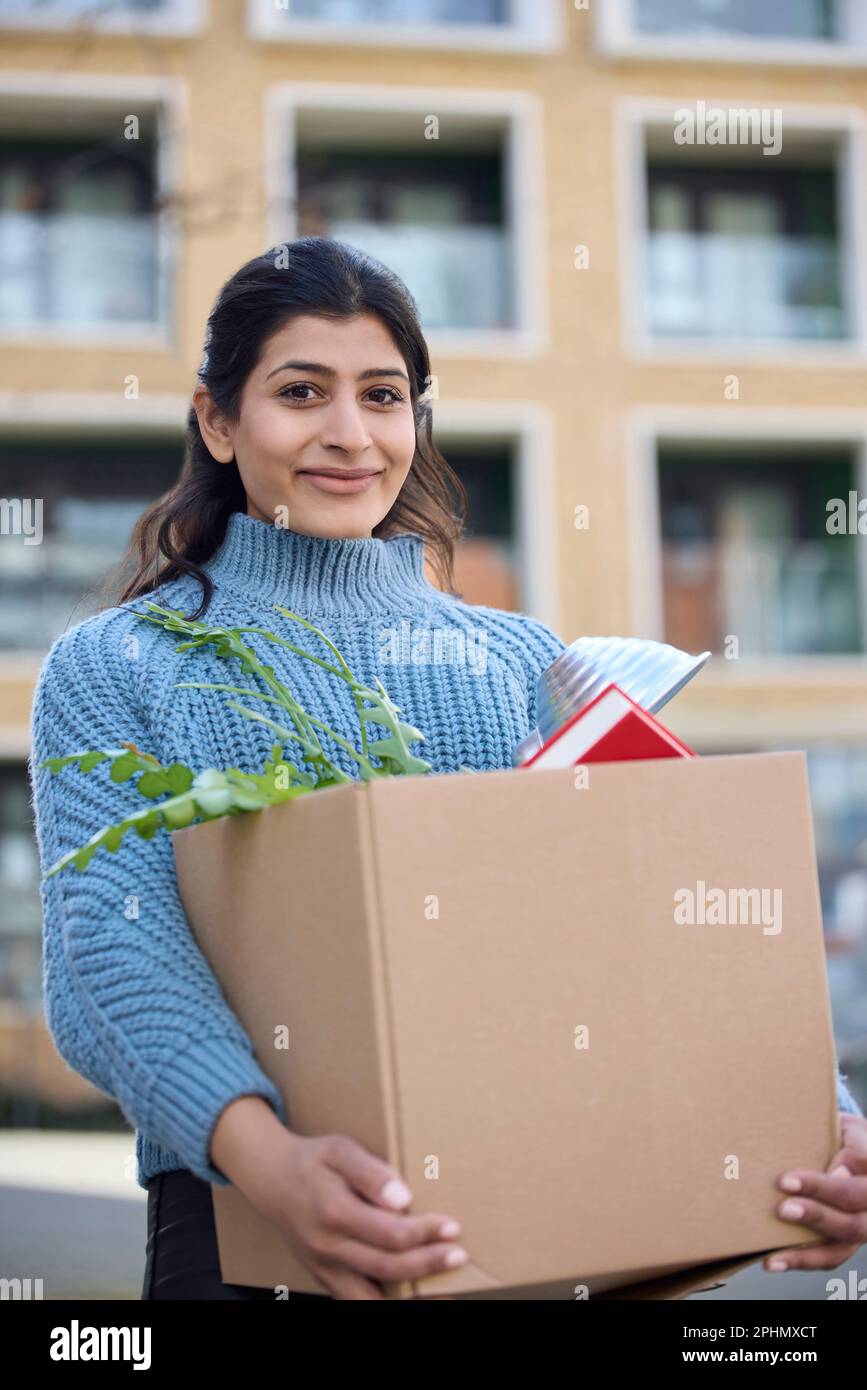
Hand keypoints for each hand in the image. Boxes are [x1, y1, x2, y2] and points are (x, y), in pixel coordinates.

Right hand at [258, 1130, 470, 1298]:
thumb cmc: (313, 1160)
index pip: (390, 1233)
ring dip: (407, 1296)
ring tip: (442, 1291)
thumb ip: (371, 1173)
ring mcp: (322, 1267)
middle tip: (459, 1255)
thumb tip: (404, 1198)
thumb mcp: (341, 1150)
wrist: (271, 1178)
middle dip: (428, 1263)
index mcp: (334, 1212)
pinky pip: (354, 1300)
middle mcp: (327, 1247)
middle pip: (387, 1267)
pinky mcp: (322, 1277)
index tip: (453, 1226)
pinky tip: (408, 1296)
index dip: (426, 1233)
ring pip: (369, 1297)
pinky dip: (382, 1302)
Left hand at [764, 1112, 866, 1272]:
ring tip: (773, 1253)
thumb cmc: (842, 1135)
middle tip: (782, 1210)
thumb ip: (845, 1146)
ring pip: (842, 1243)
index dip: (821, 1185)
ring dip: (806, 1250)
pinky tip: (772, 1261)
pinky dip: (800, 1261)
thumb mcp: (845, 1129)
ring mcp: (862, 1225)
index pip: (853, 1184)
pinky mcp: (845, 1240)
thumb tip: (838, 1172)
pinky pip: (829, 1257)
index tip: (786, 1182)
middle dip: (815, 1216)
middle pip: (852, 1221)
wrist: (851, 1148)